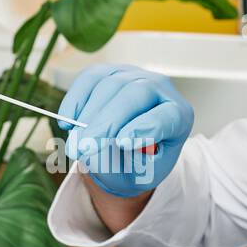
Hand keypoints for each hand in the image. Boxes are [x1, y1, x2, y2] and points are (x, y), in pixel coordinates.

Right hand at [57, 64, 193, 197]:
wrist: (124, 153)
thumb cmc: (138, 164)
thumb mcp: (142, 174)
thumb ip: (134, 161)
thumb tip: (115, 144)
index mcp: (178, 115)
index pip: (168, 115)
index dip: (145, 127)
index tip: (122, 143)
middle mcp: (160, 89)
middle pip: (134, 94)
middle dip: (106, 123)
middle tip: (83, 149)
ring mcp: (133, 76)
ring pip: (109, 85)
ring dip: (87, 117)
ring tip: (75, 146)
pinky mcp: (108, 72)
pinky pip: (89, 78)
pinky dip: (75, 100)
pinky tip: (68, 122)